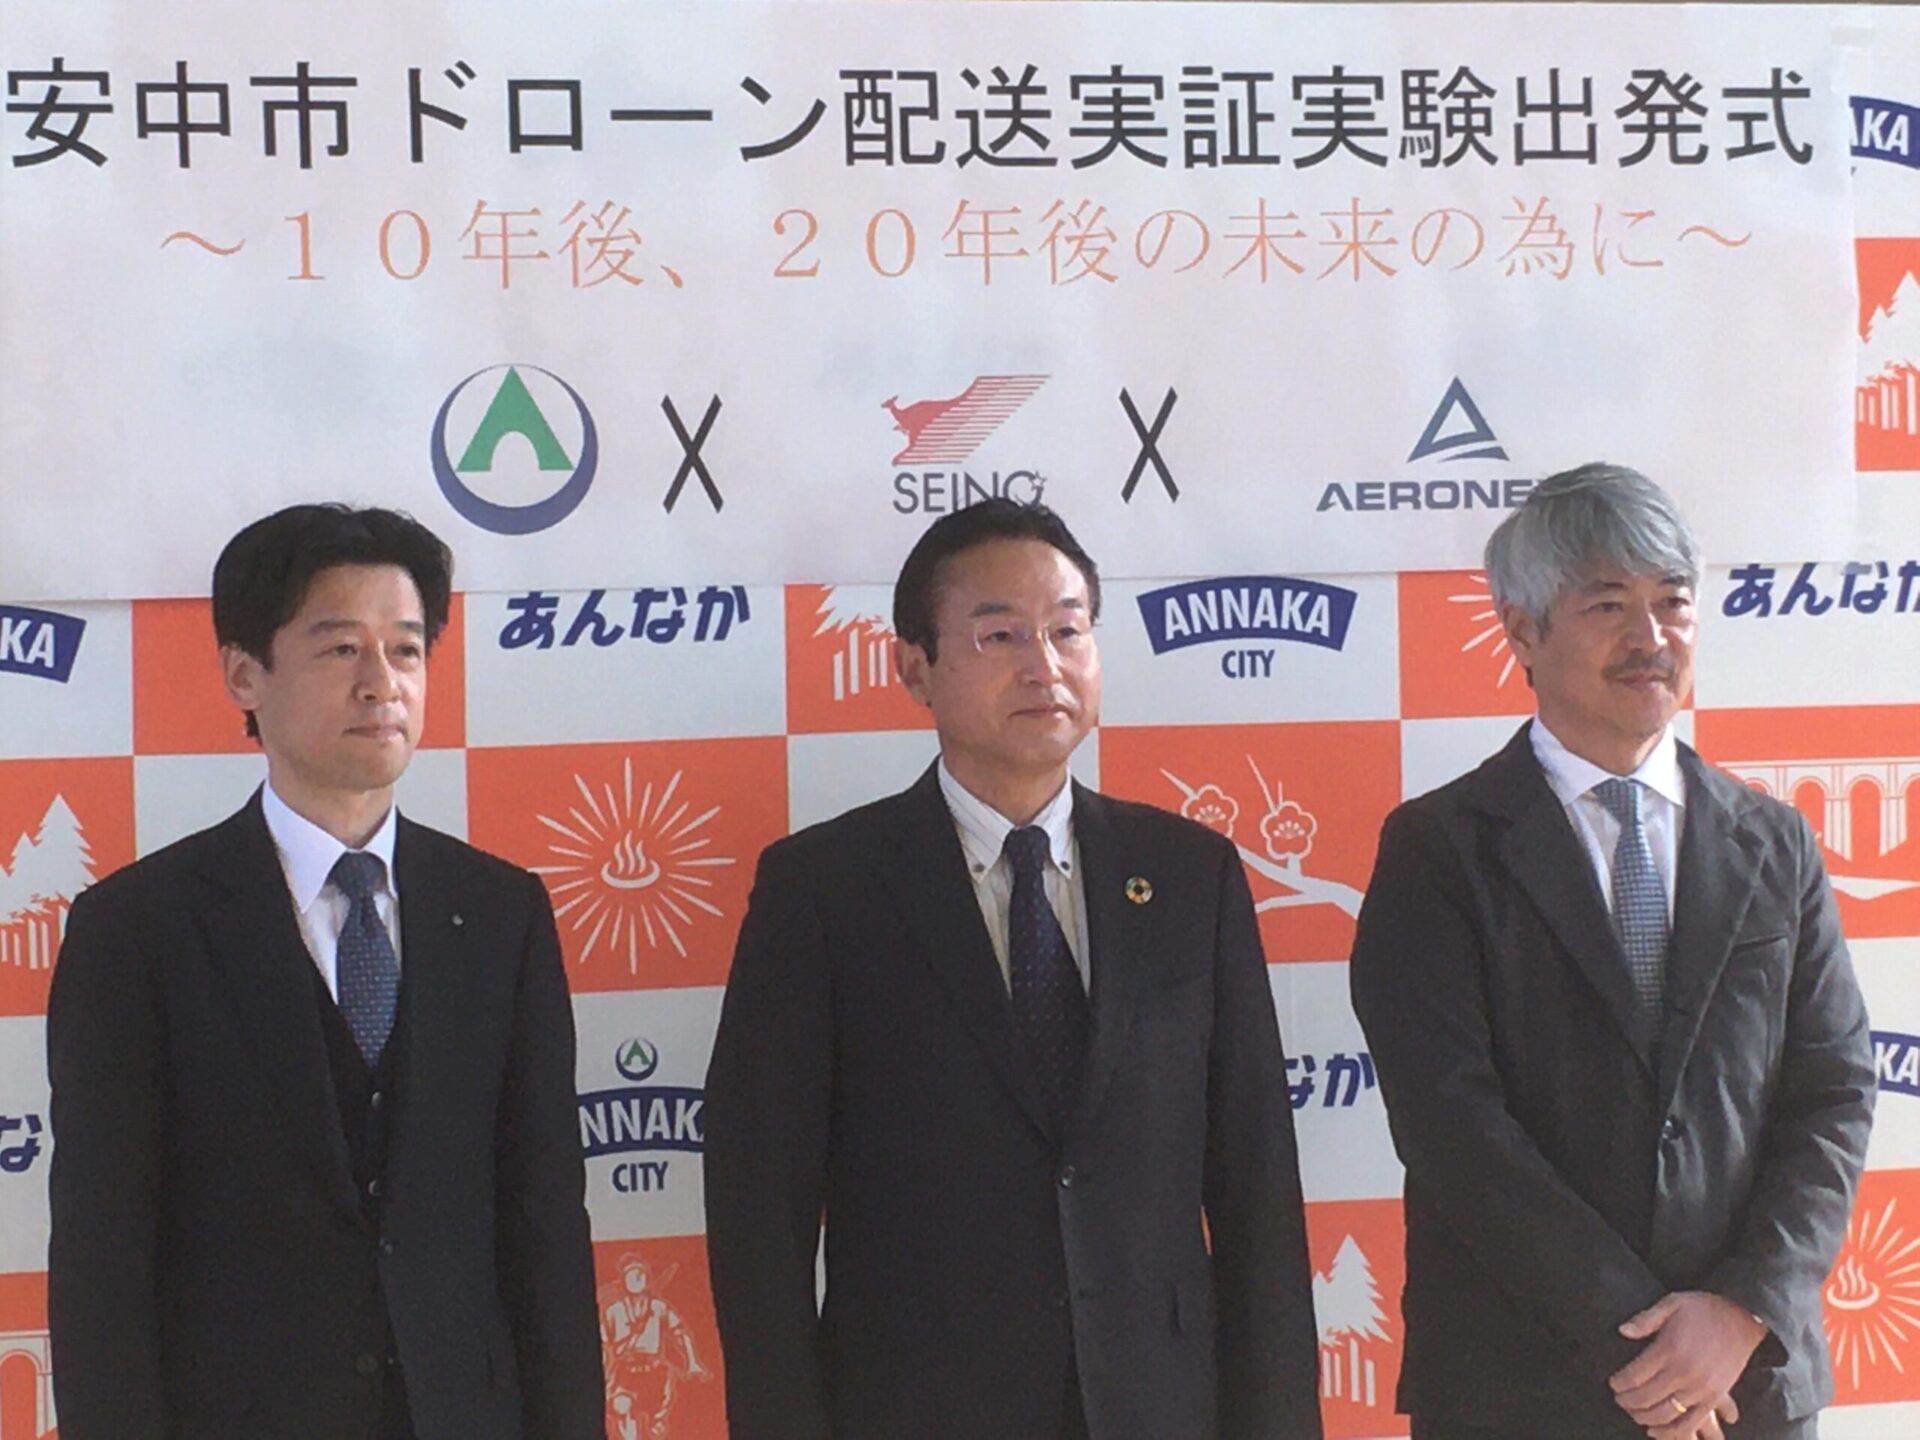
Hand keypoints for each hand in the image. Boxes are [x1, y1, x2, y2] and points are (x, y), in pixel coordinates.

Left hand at [1610, 1292, 1765, 1433]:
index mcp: (1669, 1349)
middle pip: (1646, 1397)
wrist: (1743, 1317)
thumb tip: (1622, 1332)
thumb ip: (1645, 1319)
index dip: (1619, 1383)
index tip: (1613, 1383)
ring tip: (1634, 1412)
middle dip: (1627, 1401)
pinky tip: (1655, 1431)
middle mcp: (1684, 1372)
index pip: (1634, 1375)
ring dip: (1644, 1417)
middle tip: (1619, 1399)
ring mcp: (1701, 1388)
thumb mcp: (1672, 1303)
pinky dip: (1670, 1432)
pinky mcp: (1715, 1397)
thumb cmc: (1704, 1308)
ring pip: (1665, 1414)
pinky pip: (1690, 1423)